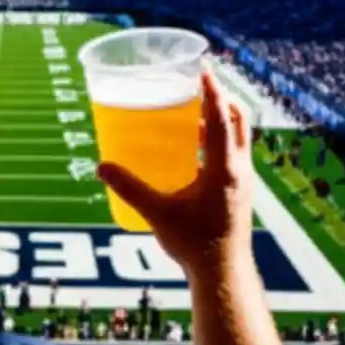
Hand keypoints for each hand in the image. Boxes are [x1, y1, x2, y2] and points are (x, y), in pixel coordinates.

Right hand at [97, 70, 252, 271]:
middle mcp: (240, 170)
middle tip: (199, 85)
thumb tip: (101, 167)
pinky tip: (197, 148)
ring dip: (221, 119)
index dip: (212, 92)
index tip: (203, 70)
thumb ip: (129, 188)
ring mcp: (243, 181)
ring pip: (239, 137)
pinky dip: (220, 140)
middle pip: (238, 121)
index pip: (221, 120)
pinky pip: (234, 154)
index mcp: (224, 170)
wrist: (223, 274)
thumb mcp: (157, 214)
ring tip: (195, 111)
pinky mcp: (240, 191)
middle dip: (221, 98)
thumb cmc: (194, 245)